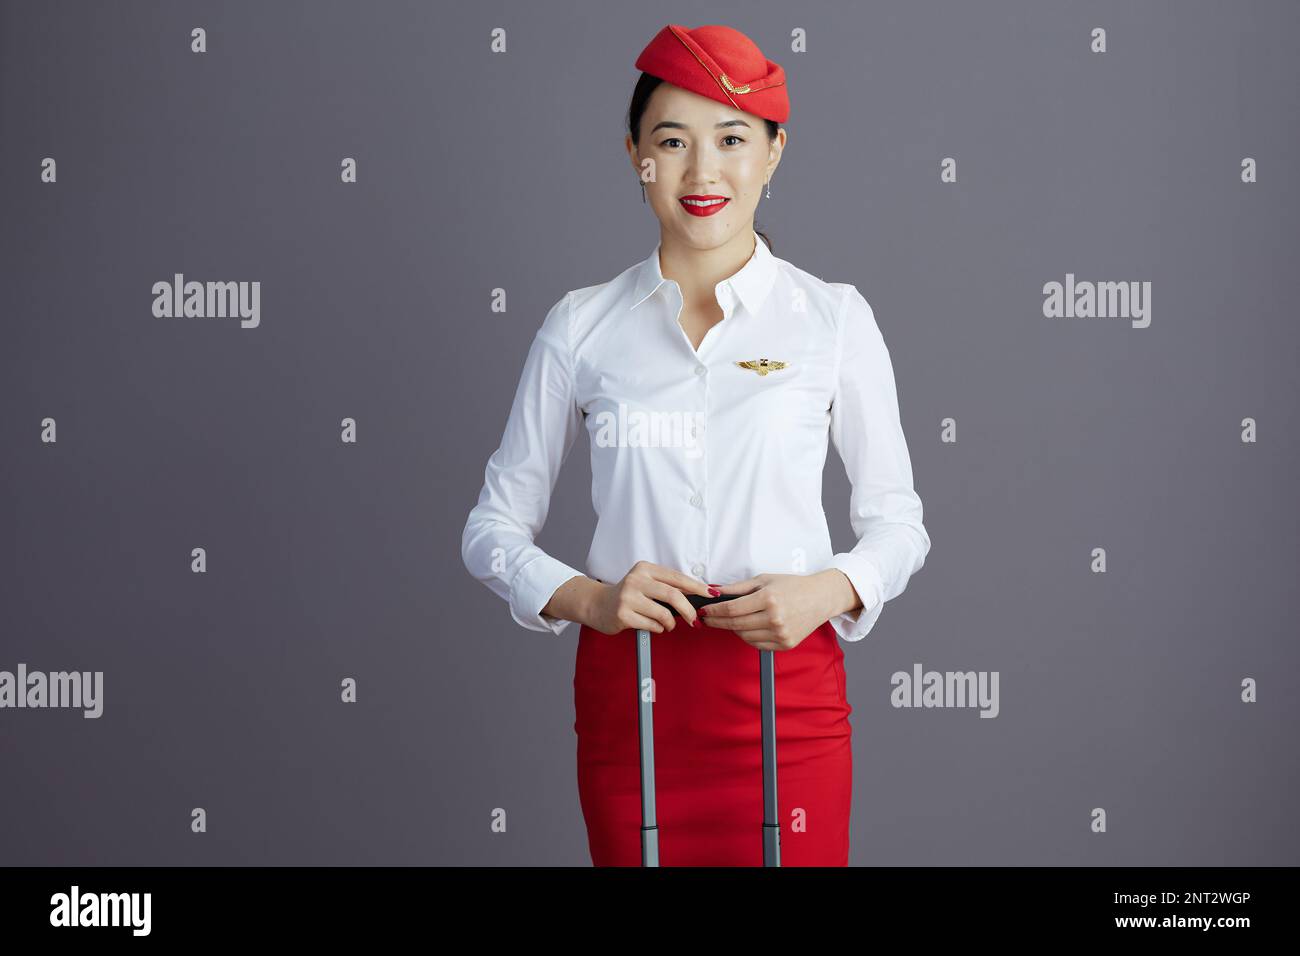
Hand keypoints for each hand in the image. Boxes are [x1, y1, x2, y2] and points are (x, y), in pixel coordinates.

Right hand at [585, 561, 713, 634]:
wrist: (597, 605)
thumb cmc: (628, 595)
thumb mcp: (646, 583)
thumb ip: (667, 586)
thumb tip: (698, 595)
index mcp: (645, 568)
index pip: (677, 578)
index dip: (697, 587)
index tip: (712, 594)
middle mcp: (636, 580)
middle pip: (673, 595)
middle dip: (689, 610)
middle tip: (695, 620)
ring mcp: (628, 597)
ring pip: (663, 613)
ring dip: (671, 623)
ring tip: (667, 624)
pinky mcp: (623, 615)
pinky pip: (652, 625)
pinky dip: (658, 628)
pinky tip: (653, 626)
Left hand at [701, 571, 856, 650]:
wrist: (820, 598)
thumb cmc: (792, 586)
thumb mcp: (764, 580)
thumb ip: (738, 588)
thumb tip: (715, 592)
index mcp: (768, 598)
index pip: (731, 609)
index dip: (713, 611)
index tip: (704, 610)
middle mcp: (774, 618)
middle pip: (735, 624)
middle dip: (716, 621)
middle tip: (706, 618)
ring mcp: (781, 633)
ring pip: (744, 636)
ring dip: (732, 629)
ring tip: (729, 620)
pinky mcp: (785, 644)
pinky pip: (757, 644)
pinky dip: (748, 636)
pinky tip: (746, 627)